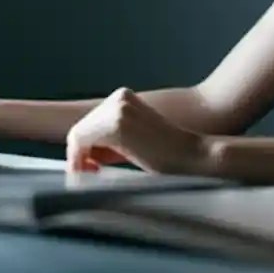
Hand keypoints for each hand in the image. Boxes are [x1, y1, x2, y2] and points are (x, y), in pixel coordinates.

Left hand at [66, 88, 212, 175]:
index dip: (84, 149)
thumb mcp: (133, 142)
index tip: (92, 168)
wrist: (194, 156)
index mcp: (124, 97)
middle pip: (82, 128)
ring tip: (93, 175)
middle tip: (91, 175)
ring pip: (79, 135)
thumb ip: (110, 143)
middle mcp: (119, 97)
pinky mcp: (117, 123)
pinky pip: (81, 141)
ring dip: (80, 158)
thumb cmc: (168, 156)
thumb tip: (84, 155)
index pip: (90, 123)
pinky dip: (80, 160)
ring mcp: (117, 108)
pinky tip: (94, 173)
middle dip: (81, 155)